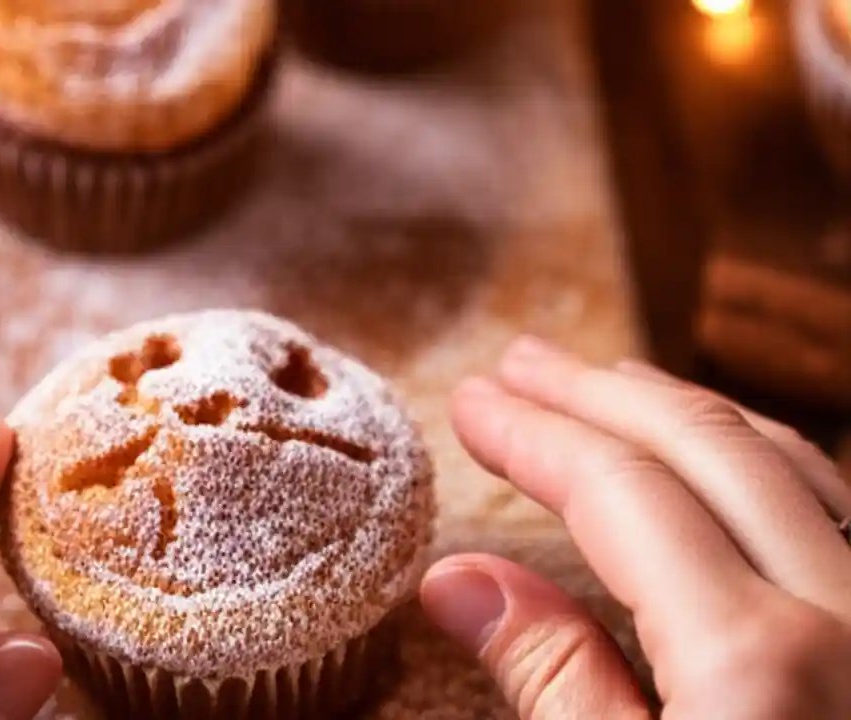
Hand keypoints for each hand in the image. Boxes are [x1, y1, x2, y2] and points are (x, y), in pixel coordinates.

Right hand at [423, 337, 850, 718]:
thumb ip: (555, 680)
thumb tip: (457, 580)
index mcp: (757, 656)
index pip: (622, 490)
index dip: (533, 435)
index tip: (473, 404)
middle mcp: (849, 608)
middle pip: (708, 445)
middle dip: (599, 391)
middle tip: (521, 363)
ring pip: (788, 460)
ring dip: (682, 409)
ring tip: (607, 382)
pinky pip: (837, 504)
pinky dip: (761, 456)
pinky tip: (719, 458)